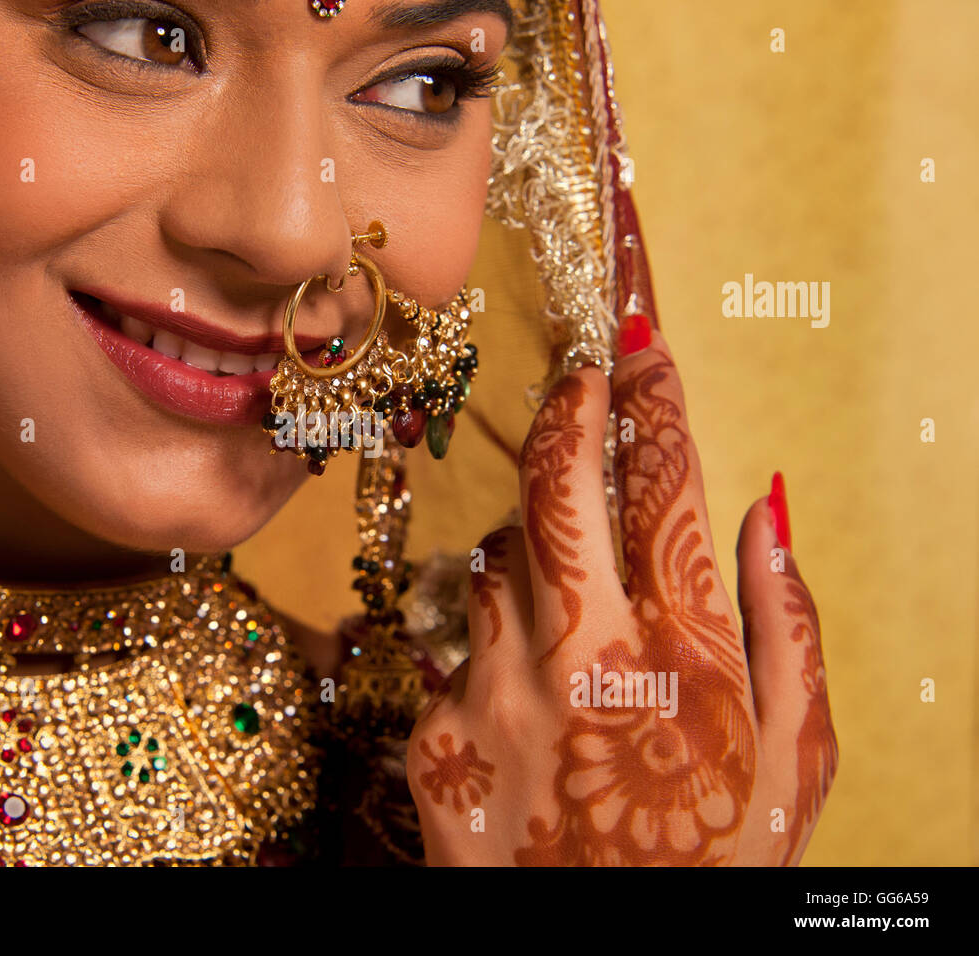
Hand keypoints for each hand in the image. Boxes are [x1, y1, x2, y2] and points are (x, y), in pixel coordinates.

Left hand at [405, 310, 836, 867]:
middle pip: (558, 490)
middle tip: (586, 375)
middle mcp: (582, 663)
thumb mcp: (789, 766)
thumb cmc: (710, 864)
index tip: (649, 353)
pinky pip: (462, 639)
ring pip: (499, 557)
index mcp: (685, 662)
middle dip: (571, 413)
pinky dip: (498, 639)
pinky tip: (532, 688)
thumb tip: (764, 510)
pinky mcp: (438, 730)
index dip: (657, 406)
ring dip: (535, 546)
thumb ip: (785, 630)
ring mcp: (496, 694)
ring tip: (575, 596)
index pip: (665, 490)